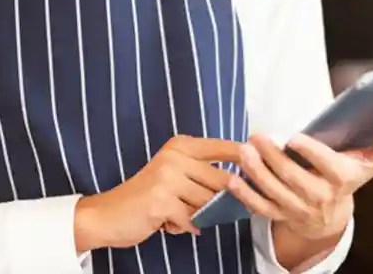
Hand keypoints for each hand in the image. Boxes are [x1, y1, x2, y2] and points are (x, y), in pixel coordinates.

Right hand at [74, 135, 240, 251]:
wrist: (108, 215)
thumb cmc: (147, 197)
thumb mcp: (174, 175)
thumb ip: (203, 174)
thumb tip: (245, 183)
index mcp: (180, 146)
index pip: (223, 147)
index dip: (246, 157)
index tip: (264, 165)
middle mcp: (175, 156)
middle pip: (222, 181)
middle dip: (224, 200)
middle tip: (223, 208)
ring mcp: (168, 177)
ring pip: (208, 203)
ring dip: (199, 215)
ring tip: (179, 214)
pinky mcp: (162, 200)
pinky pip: (192, 219)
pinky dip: (185, 226)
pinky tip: (169, 223)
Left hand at [229, 117, 372, 240]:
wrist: (333, 218)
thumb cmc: (349, 178)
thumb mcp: (371, 163)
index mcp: (342, 180)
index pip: (328, 167)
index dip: (311, 153)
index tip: (294, 137)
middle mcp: (321, 197)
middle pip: (294, 179)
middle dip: (273, 157)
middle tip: (257, 136)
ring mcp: (299, 209)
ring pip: (274, 192)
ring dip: (256, 171)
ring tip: (244, 150)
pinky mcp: (281, 216)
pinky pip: (260, 208)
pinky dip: (245, 194)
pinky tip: (233, 178)